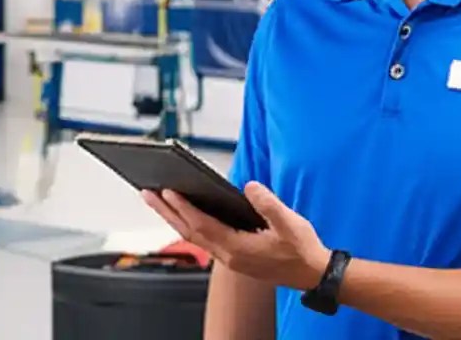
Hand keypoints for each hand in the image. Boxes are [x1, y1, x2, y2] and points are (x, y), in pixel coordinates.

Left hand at [141, 181, 330, 290]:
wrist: (314, 275)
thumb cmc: (303, 250)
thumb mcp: (290, 223)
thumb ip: (269, 204)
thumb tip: (249, 186)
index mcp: (238, 248)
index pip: (202, 225)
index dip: (183, 208)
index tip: (167, 191)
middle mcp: (228, 256)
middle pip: (189, 231)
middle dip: (166, 211)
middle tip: (146, 193)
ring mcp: (229, 259)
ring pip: (194, 237)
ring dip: (174, 218)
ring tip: (157, 199)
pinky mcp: (233, 258)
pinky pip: (203, 240)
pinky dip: (189, 225)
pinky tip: (184, 214)